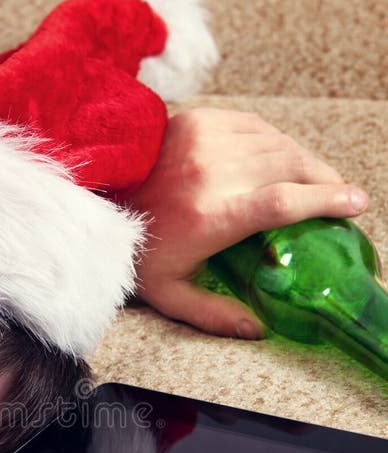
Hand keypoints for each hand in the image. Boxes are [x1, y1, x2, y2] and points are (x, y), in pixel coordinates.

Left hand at [127, 108, 369, 338]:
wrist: (97, 199)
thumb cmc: (134, 249)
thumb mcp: (169, 294)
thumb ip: (213, 315)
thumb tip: (257, 331)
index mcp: (211, 216)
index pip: (284, 202)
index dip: (326, 200)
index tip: (356, 202)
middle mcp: (212, 173)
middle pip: (290, 167)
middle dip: (322, 179)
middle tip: (338, 195)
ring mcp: (204, 141)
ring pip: (277, 143)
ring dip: (303, 160)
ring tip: (314, 179)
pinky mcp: (197, 121)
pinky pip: (255, 125)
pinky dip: (275, 140)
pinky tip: (280, 157)